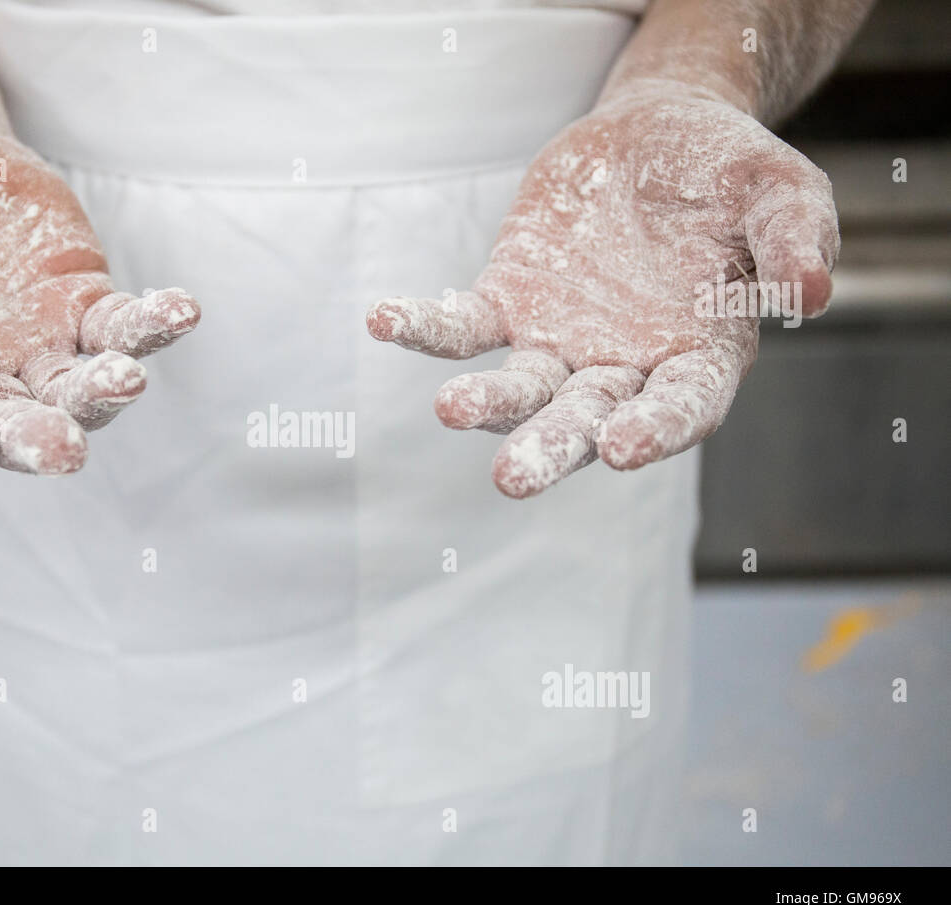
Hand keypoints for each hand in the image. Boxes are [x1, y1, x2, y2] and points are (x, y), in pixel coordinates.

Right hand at [0, 120, 199, 474]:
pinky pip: (121, 326)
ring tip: (127, 379)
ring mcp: (34, 348)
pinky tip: (183, 311)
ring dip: (101, 391)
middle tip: (63, 453)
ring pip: (72, 388)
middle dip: (33, 439)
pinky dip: (152, 325)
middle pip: (4, 424)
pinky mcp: (82, 308)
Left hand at [366, 84, 837, 497]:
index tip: (618, 448)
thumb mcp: (783, 191)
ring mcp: (560, 341)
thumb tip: (810, 291)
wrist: (656, 136)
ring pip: (519, 388)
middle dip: (550, 449)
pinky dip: (423, 327)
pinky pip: (463, 325)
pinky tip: (382, 320)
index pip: (681, 409)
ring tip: (451, 410)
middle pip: (585, 420)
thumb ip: (794, 238)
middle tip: (513, 479)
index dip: (654, 430)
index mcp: (698, 358)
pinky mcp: (509, 301)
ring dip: (486, 404)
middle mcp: (623, 367)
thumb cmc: (729, 177)